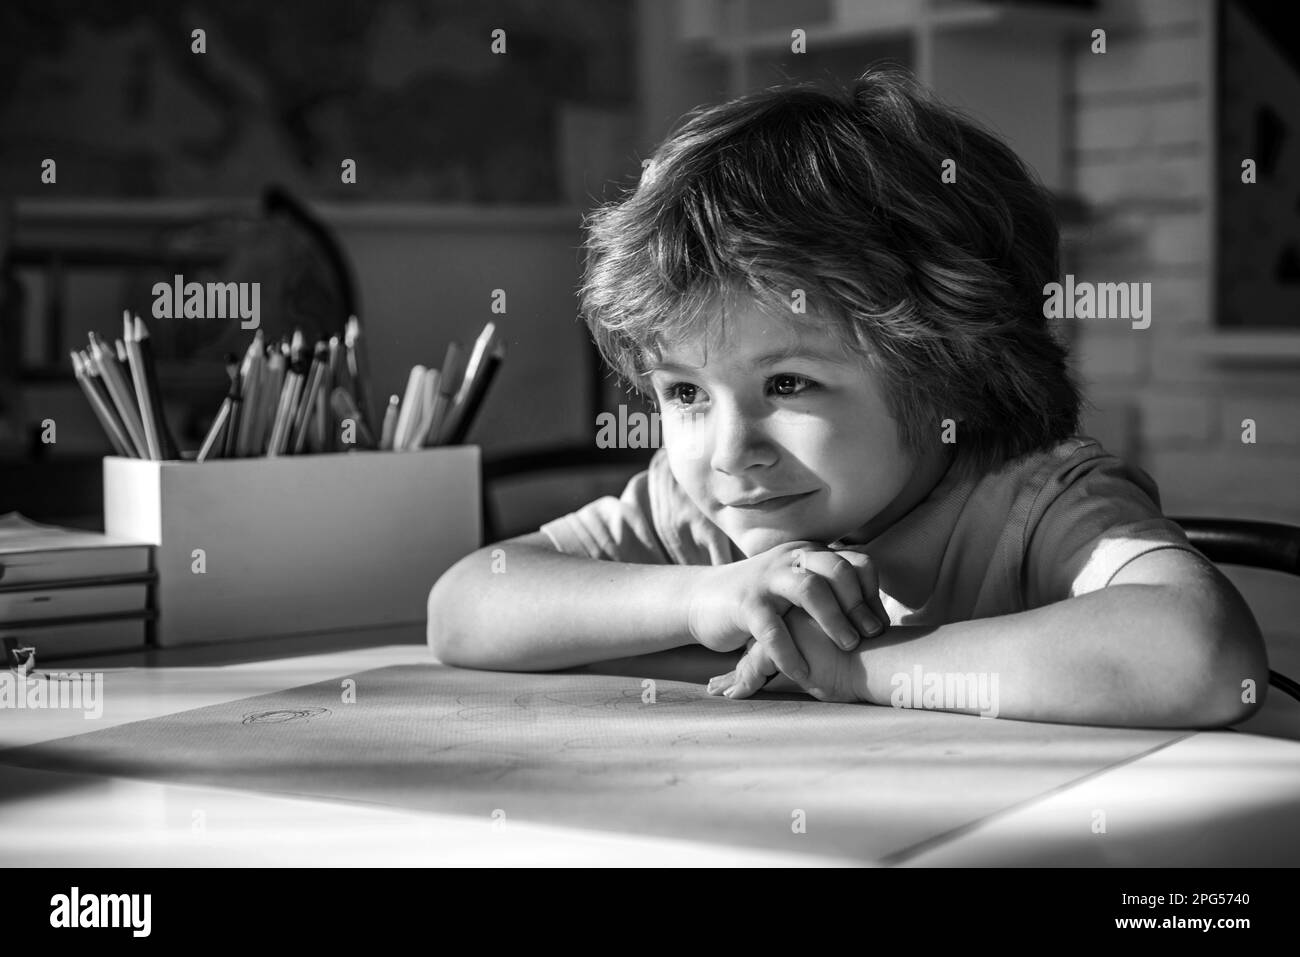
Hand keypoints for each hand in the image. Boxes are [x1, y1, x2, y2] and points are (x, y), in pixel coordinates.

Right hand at [688, 541, 886, 683]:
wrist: (703, 599)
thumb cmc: (761, 601)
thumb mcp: (797, 588)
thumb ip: (829, 592)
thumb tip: (876, 618)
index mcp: (809, 554)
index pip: (856, 562)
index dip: (873, 594)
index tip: (880, 625)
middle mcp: (791, 559)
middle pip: (838, 570)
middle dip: (859, 605)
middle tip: (870, 636)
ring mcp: (766, 579)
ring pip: (809, 589)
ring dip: (835, 620)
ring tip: (848, 647)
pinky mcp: (744, 604)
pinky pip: (773, 629)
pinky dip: (791, 654)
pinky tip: (804, 675)